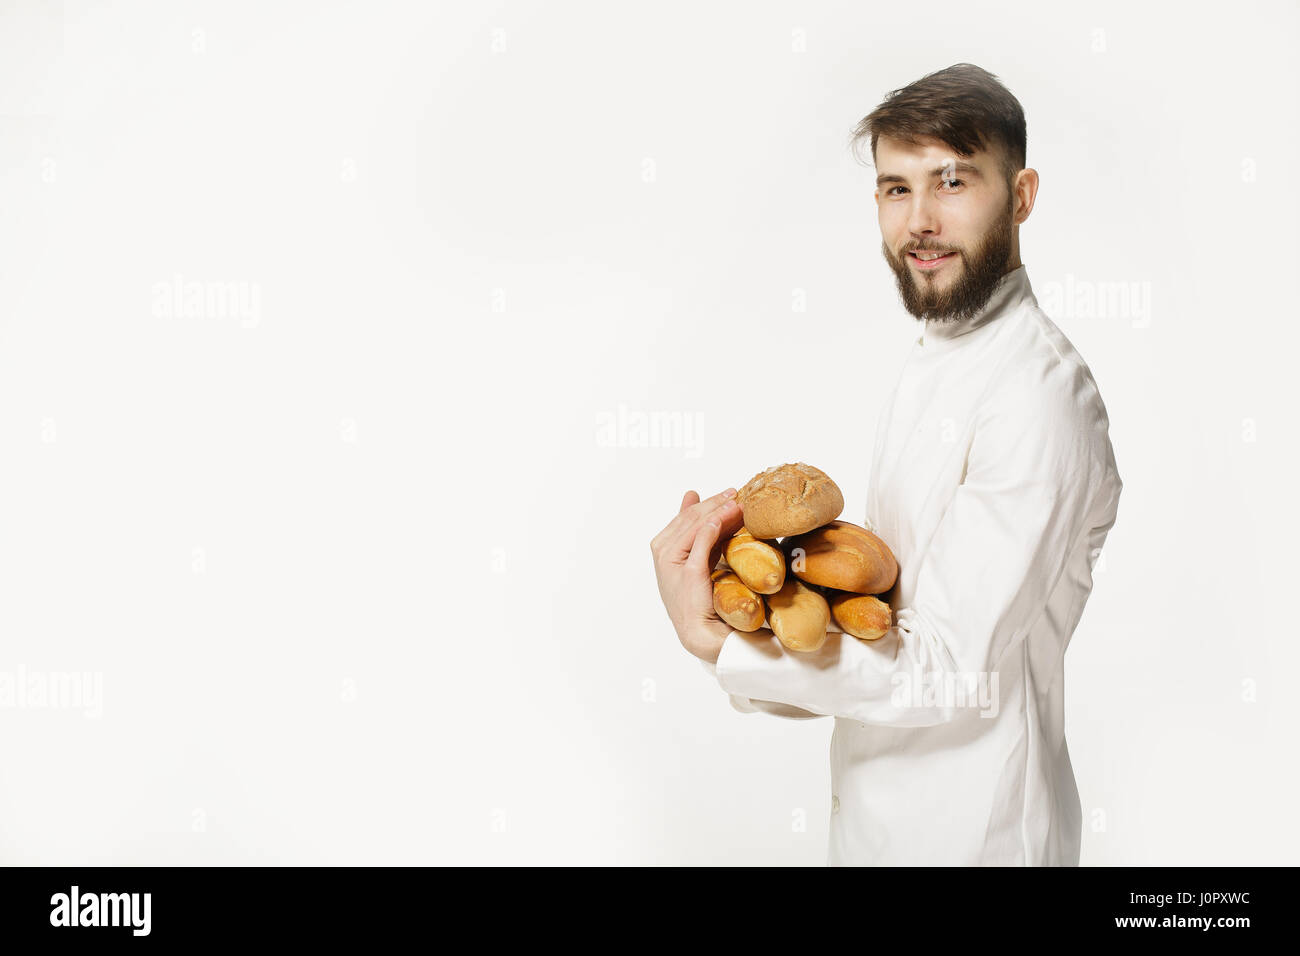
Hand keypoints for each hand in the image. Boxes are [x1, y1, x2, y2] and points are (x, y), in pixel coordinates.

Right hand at [650, 487, 746, 662]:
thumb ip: (695, 531)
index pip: (685, 517)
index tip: (727, 493)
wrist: (704, 633)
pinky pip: (701, 542)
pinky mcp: (688, 572)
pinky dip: (712, 526)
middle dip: (714, 503)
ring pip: (695, 526)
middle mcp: (663, 554)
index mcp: (662, 549)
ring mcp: (672, 563)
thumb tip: (692, 496)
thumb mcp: (698, 558)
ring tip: (737, 502)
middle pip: (690, 518)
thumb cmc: (702, 600)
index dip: (707, 503)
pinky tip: (724, 516)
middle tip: (736, 493)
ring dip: (716, 510)